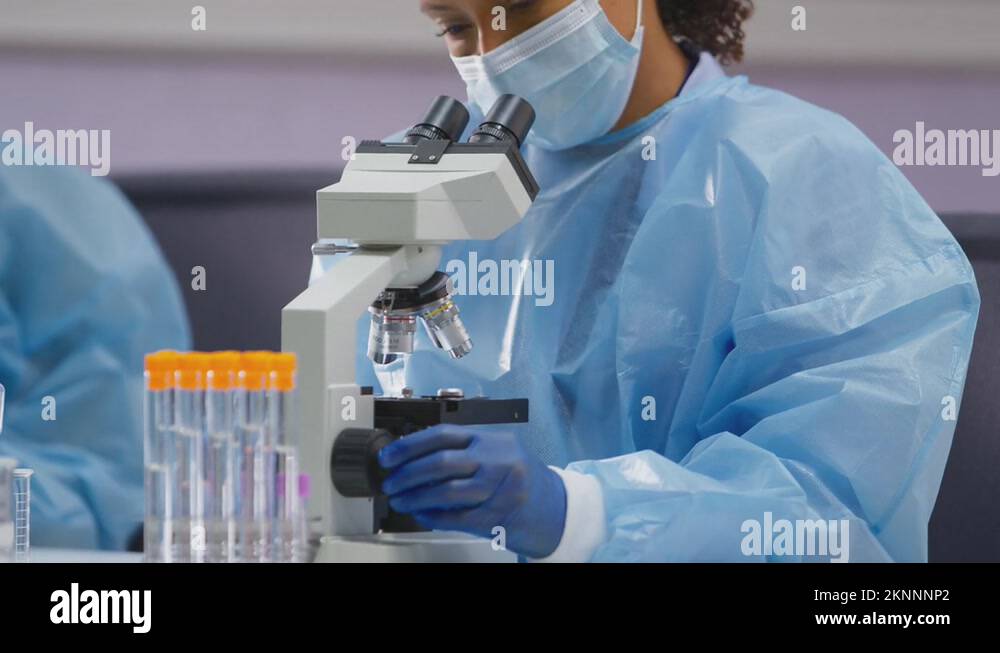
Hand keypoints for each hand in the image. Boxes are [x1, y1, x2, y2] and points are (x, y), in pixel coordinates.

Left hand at [378, 424, 566, 558]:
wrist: (554, 506)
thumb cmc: (519, 477)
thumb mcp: (496, 452)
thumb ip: (462, 451)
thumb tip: (412, 458)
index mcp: (490, 439)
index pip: (443, 434)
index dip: (410, 445)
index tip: (389, 456)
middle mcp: (496, 459)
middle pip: (441, 463)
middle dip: (407, 474)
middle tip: (390, 483)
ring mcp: (499, 488)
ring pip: (446, 492)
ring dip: (416, 498)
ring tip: (401, 500)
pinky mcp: (498, 515)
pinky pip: (457, 517)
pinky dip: (433, 517)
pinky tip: (422, 515)